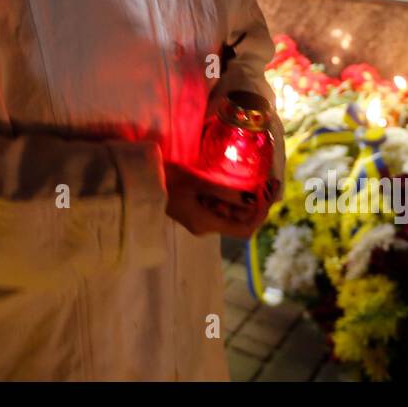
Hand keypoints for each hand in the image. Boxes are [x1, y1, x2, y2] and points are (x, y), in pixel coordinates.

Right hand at [164, 163, 278, 238]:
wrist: (140, 181)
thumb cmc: (166, 179)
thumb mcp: (197, 181)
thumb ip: (225, 191)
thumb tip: (253, 199)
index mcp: (207, 223)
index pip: (244, 229)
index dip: (260, 215)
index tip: (268, 194)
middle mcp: (206, 226)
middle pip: (238, 220)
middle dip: (253, 203)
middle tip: (263, 180)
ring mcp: (199, 220)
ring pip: (229, 213)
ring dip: (241, 198)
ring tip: (249, 177)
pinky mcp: (194, 211)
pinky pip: (219, 207)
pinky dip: (228, 196)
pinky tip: (229, 180)